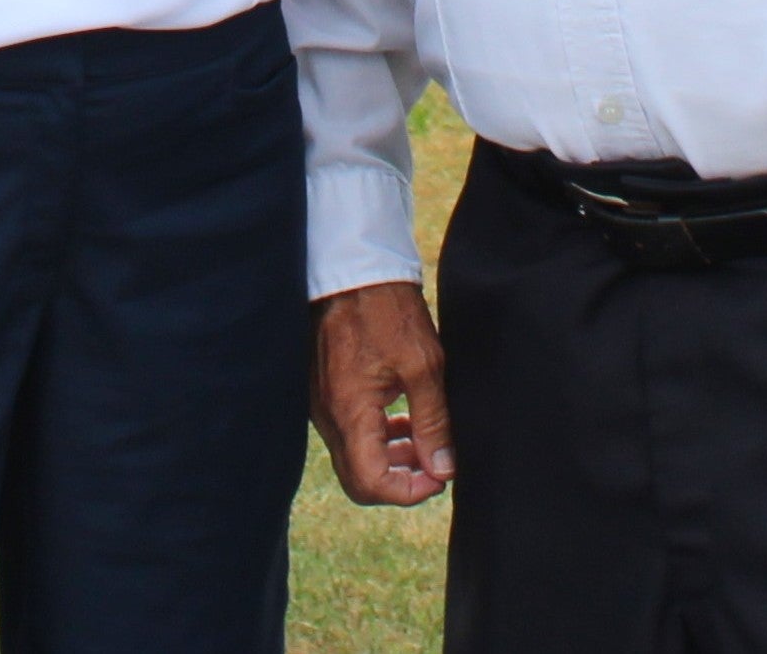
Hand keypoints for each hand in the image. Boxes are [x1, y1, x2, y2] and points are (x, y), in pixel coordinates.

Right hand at [310, 281, 454, 504]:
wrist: (354, 272)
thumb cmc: (388, 312)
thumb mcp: (424, 366)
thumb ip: (433, 422)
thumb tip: (443, 468)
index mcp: (350, 413)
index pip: (370, 484)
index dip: (408, 492)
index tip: (439, 477)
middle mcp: (328, 417)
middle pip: (359, 480)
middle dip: (400, 482)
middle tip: (436, 465)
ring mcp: (322, 406)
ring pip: (354, 458)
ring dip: (391, 461)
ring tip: (425, 443)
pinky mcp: (325, 393)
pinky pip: (349, 434)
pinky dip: (377, 438)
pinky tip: (404, 420)